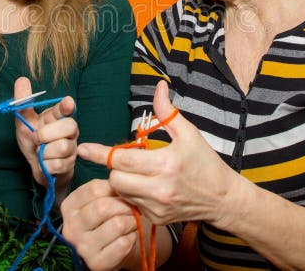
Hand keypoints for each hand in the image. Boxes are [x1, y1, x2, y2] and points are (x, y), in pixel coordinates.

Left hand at [13, 77, 77, 193]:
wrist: (36, 166)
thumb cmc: (32, 140)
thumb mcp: (24, 122)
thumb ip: (23, 103)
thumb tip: (22, 80)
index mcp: (58, 117)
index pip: (66, 108)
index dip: (67, 105)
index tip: (68, 102)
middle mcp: (69, 130)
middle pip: (70, 126)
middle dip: (48, 134)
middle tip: (36, 138)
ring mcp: (71, 147)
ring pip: (62, 147)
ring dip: (44, 152)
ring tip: (40, 152)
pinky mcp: (70, 164)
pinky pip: (58, 164)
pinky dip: (45, 165)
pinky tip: (44, 163)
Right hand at [61, 179, 137, 270]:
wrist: (112, 248)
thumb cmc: (107, 218)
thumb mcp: (101, 199)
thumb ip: (107, 187)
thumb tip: (122, 176)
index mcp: (69, 207)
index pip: (93, 188)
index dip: (115, 187)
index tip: (123, 191)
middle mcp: (70, 227)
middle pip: (103, 207)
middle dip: (125, 205)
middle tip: (134, 206)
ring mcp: (82, 247)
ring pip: (116, 225)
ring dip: (131, 221)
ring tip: (133, 220)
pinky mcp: (97, 262)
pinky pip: (123, 244)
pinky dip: (132, 237)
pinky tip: (129, 236)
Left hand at [77, 80, 235, 225]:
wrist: (222, 198)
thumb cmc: (205, 162)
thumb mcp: (189, 133)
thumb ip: (167, 111)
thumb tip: (158, 86)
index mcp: (166, 164)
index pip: (122, 159)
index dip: (100, 153)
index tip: (83, 148)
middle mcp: (159, 189)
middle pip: (115, 178)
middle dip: (116, 167)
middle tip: (129, 158)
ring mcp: (156, 207)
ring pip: (121, 192)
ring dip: (122, 180)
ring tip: (139, 172)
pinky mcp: (155, 219)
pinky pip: (130, 204)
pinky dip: (132, 193)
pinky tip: (146, 186)